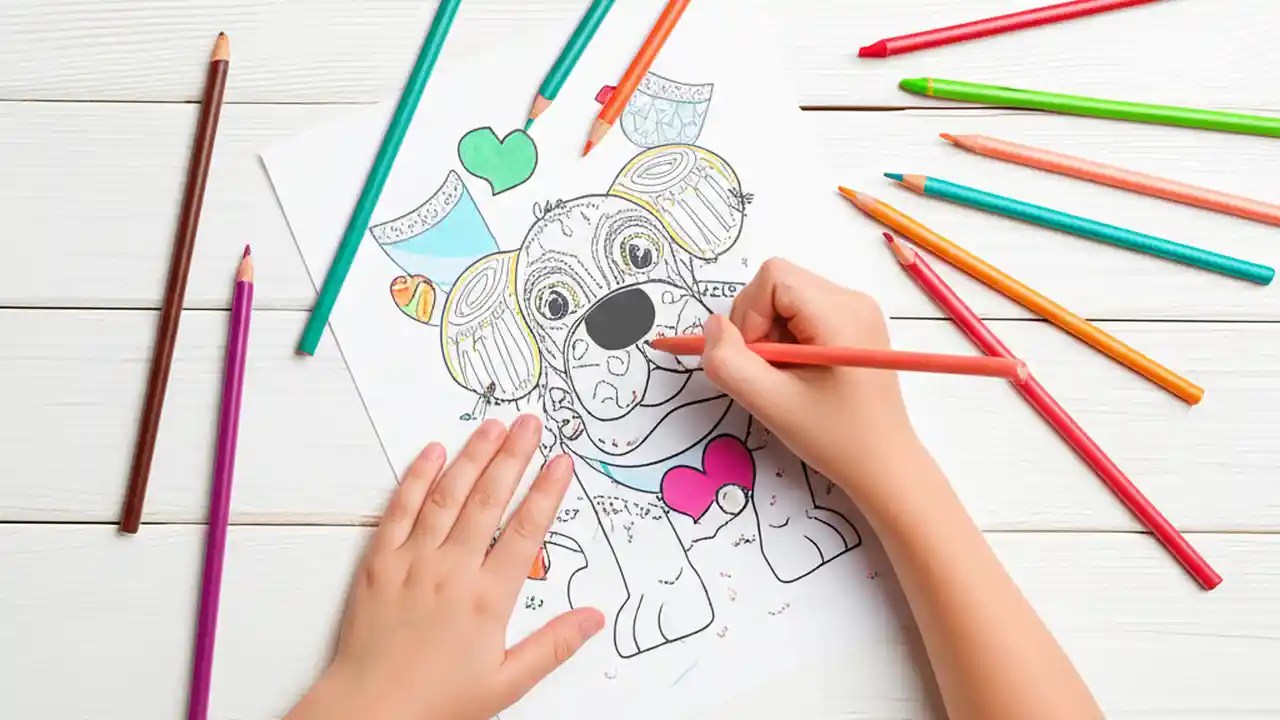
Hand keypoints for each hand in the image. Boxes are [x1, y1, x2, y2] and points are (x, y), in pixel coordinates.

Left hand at [286, 416, 604, 719]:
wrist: (369, 714)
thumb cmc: (434, 704)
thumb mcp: (506, 683)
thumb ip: (553, 645)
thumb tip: (593, 618)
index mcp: (487, 599)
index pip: (526, 531)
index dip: (547, 492)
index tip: (562, 462)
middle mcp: (451, 571)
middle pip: (489, 500)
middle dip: (513, 456)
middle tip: (530, 423)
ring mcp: (412, 562)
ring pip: (447, 496)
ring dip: (472, 456)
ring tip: (491, 427)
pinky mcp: (378, 563)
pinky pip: (399, 510)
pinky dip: (415, 478)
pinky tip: (431, 453)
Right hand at [699, 259, 921, 510]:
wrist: (884, 465)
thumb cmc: (834, 437)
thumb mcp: (771, 404)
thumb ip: (729, 362)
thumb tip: (712, 326)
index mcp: (840, 311)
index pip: (772, 277)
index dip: (748, 314)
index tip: (757, 359)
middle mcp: (852, 299)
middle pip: (778, 284)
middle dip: (757, 325)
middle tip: (769, 372)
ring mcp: (857, 310)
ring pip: (786, 299)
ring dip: (770, 334)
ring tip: (787, 376)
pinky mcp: (854, 324)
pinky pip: (802, 313)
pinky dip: (786, 339)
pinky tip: (800, 373)